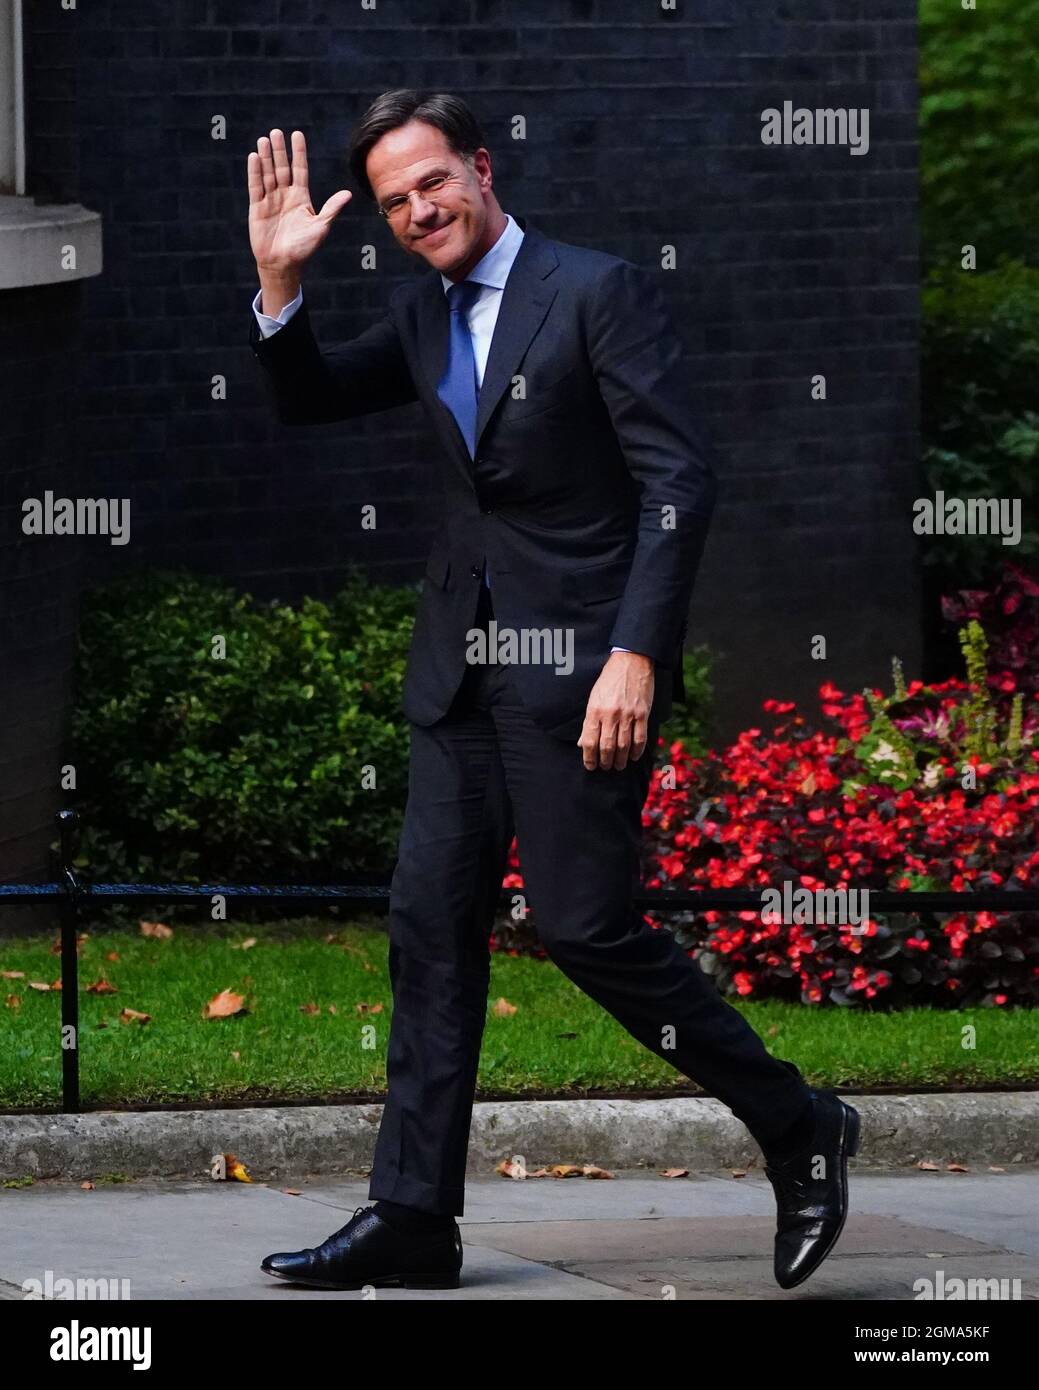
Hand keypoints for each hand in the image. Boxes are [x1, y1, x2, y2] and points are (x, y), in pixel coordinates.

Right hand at [247, 129, 351, 303]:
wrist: (283, 264)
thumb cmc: (303, 248)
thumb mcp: (320, 227)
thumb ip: (331, 209)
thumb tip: (348, 194)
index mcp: (301, 198)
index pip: (300, 170)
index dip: (299, 153)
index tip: (297, 135)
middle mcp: (285, 195)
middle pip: (282, 168)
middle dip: (280, 150)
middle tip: (276, 132)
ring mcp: (270, 200)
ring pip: (268, 174)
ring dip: (266, 157)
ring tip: (264, 139)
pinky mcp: (257, 207)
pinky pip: (256, 186)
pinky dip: (255, 172)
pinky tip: (255, 157)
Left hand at [577, 651, 653, 770]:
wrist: (631, 661)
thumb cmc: (610, 680)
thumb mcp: (594, 698)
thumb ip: (589, 721)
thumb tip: (582, 743)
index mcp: (595, 710)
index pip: (589, 740)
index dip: (589, 757)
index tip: (590, 766)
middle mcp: (610, 714)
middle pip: (606, 746)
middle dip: (605, 761)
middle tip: (605, 767)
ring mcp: (627, 714)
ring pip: (623, 745)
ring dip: (621, 759)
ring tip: (619, 766)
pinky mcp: (642, 713)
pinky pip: (640, 738)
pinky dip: (637, 751)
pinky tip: (634, 757)